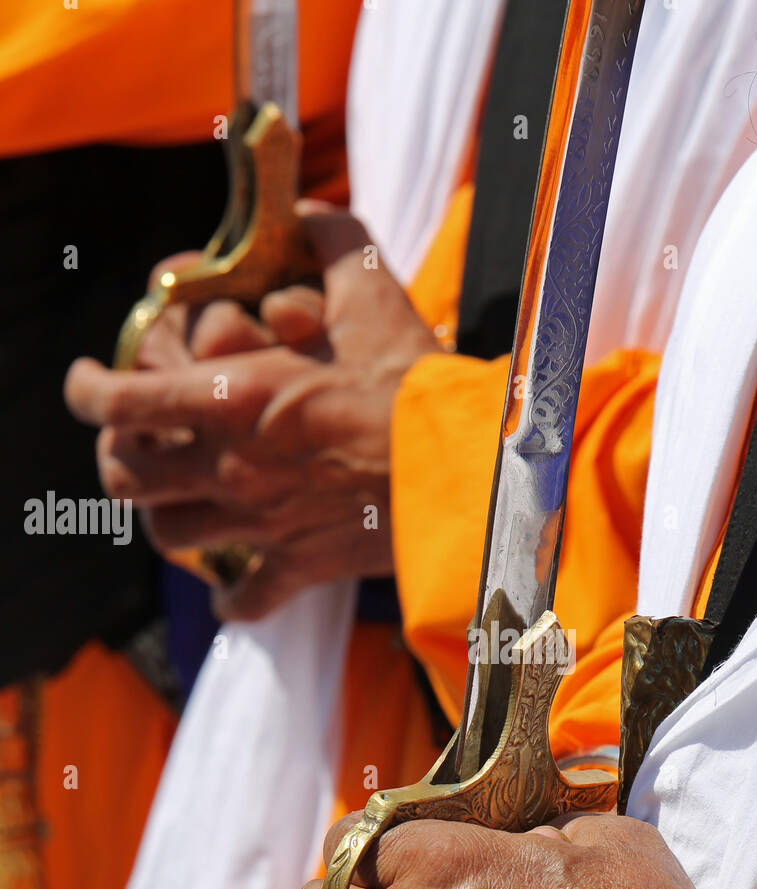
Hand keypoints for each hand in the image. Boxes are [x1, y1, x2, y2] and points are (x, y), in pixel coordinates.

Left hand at [65, 206, 438, 618]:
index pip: (116, 400)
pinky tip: (235, 585)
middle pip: (126, 475)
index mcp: (234, 398)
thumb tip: (306, 216)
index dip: (85, 388)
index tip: (87, 379)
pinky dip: (232, 597)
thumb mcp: (372, 289)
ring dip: (165, 517)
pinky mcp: (301, 566)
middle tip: (138, 440)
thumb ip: (329, 239)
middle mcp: (231, 466)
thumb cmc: (415, 382)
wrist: (465, 469)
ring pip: (170, 536)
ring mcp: (261, 524)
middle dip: (120, 454)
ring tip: (182, 501)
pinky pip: (244, 599)